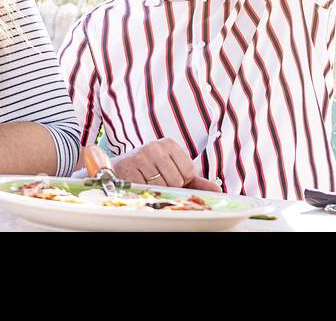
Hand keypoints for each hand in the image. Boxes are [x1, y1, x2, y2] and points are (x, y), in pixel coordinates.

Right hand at [107, 138, 221, 191]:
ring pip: (162, 186)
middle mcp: (155, 146)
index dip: (181, 182)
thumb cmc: (149, 171)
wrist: (116, 170)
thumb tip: (218, 191)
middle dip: (168, 187)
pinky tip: (137, 183)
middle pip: (176, 181)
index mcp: (169, 144)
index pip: (189, 173)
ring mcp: (140, 156)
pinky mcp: (128, 167)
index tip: (169, 177)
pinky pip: (146, 189)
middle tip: (155, 180)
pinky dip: (143, 191)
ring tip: (146, 182)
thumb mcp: (172, 172)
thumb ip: (196, 181)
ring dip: (156, 190)